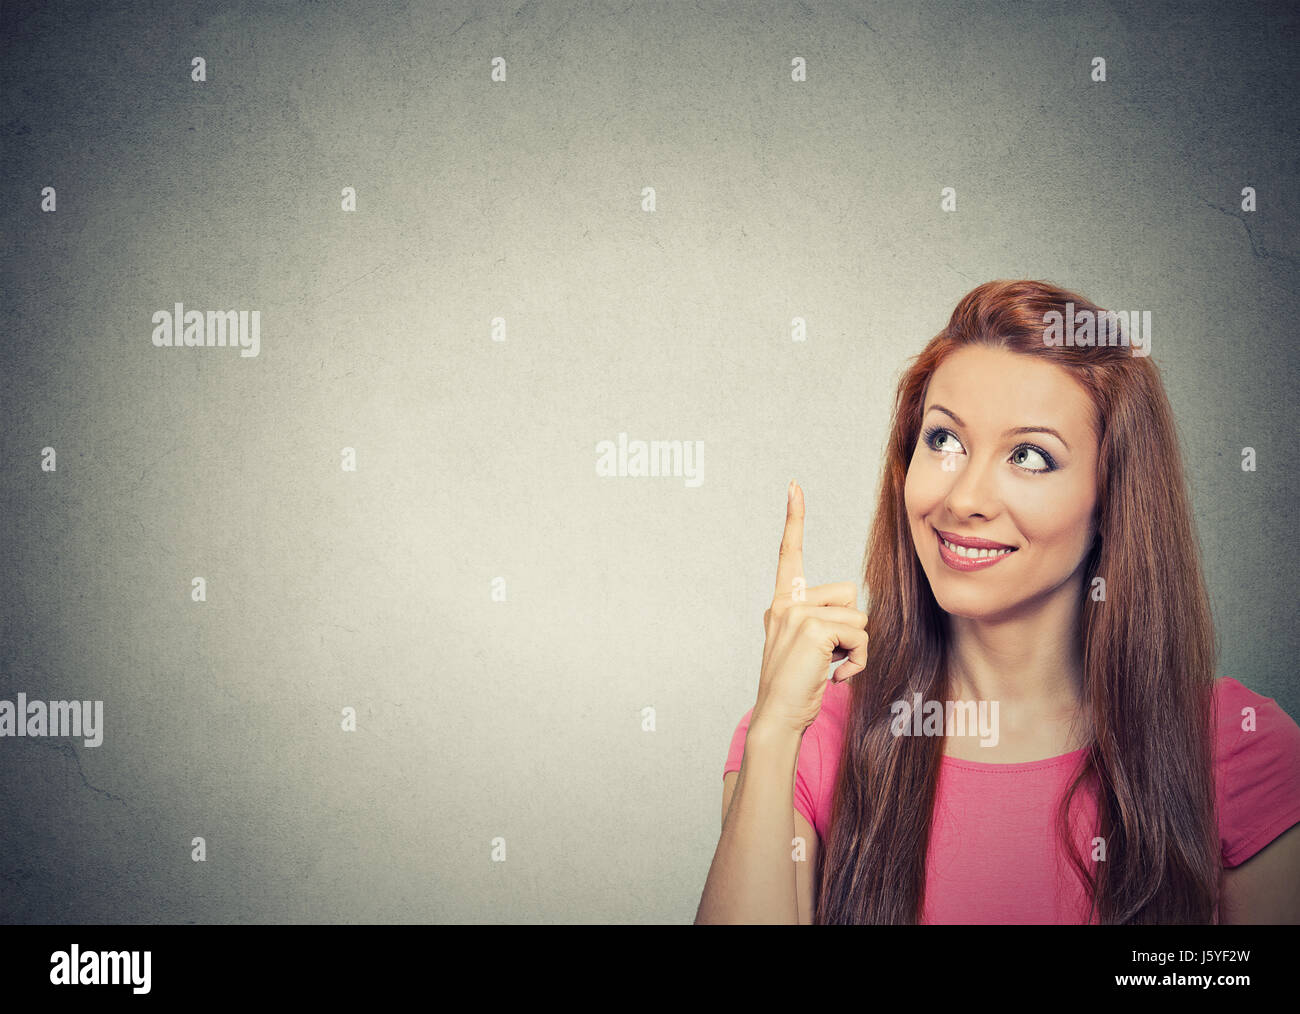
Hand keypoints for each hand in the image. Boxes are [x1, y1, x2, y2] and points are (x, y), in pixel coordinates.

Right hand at [751, 481, 868, 735]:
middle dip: (851, 626)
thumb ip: (821, 622)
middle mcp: (785, 603)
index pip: (790, 553)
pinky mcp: (812, 627)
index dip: (794, 519)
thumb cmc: (797, 687)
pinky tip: (833, 676)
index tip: (794, 486)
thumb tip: (853, 617)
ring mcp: (797, 613)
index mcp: (782, 603)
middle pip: (849, 592)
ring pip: (859, 616)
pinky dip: (856, 660)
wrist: (778, 716)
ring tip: (830, 668)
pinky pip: (860, 635)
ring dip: (856, 648)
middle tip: (828, 656)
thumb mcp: (807, 647)